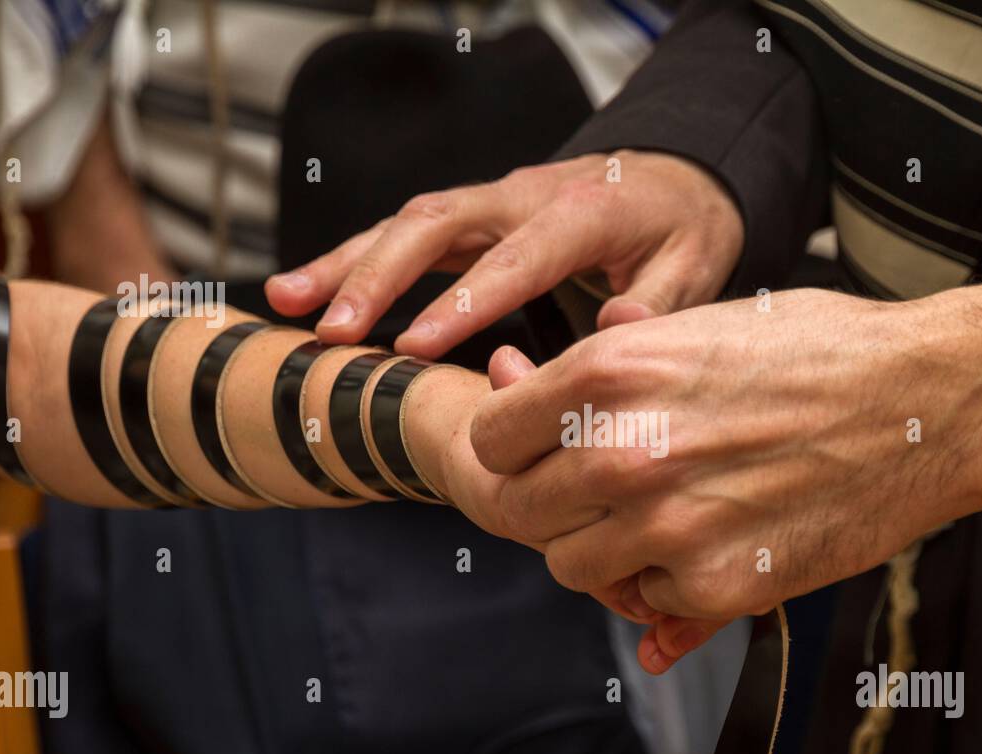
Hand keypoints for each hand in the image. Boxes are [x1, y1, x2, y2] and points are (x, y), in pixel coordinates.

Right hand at [264, 151, 742, 355]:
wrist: (672, 176)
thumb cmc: (682, 229)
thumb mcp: (696, 266)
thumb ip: (658, 301)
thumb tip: (616, 330)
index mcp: (582, 212)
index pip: (516, 259)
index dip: (465, 303)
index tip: (417, 347)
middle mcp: (523, 196)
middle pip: (438, 227)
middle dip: (379, 278)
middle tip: (333, 333)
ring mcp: (492, 201)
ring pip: (406, 224)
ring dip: (345, 263)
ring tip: (285, 304)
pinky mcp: (473, 215)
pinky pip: (405, 232)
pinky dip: (354, 259)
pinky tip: (305, 292)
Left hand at [468, 289, 981, 669]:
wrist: (930, 402)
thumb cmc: (820, 352)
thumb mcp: (699, 325)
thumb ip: (605, 359)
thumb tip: (521, 378)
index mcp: (610, 373)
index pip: (492, 439)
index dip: (514, 447)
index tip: (539, 451)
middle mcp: (624, 451)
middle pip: (520, 510)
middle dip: (550, 501)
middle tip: (591, 491)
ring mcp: (669, 527)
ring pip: (573, 566)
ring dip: (603, 547)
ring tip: (657, 515)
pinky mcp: (720, 586)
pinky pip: (648, 601)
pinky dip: (669, 581)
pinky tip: (714, 539)